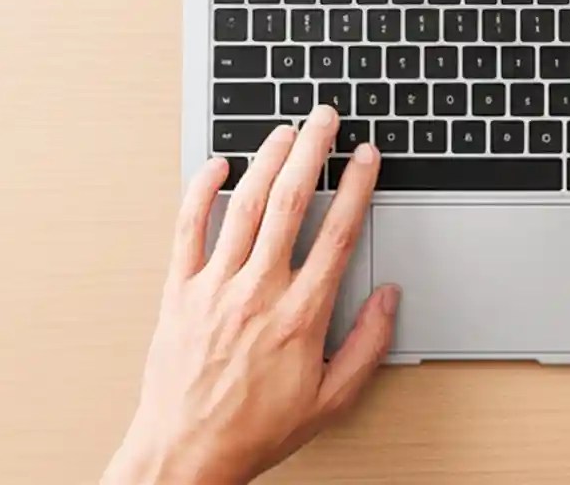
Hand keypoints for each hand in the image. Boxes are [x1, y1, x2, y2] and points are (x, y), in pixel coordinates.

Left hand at [103, 106, 398, 484]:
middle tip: (325, 119)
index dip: (356, 187)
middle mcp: (258, 291)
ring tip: (284, 130)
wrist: (186, 452)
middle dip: (312, 151)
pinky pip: (188, 229)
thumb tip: (389, 299)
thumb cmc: (255, 429)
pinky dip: (201, 192)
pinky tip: (216, 166)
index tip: (365, 158)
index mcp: (301, 315)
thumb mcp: (331, 399)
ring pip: (245, 206)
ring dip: (267, 160)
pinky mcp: (179, 291)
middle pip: (291, 203)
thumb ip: (368, 345)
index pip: (337, 233)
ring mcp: (215, 286)